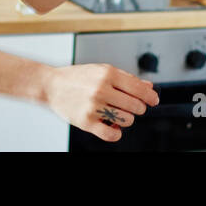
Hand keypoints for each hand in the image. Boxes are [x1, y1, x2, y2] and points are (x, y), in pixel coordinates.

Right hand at [44, 64, 158, 142]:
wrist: (52, 85)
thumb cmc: (78, 77)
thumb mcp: (102, 70)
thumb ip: (126, 78)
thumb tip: (149, 86)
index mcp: (107, 74)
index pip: (139, 88)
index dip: (150, 96)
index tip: (154, 100)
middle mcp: (101, 89)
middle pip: (135, 106)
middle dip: (138, 108)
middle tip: (131, 107)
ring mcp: (94, 107)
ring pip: (127, 120)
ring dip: (126, 119)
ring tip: (117, 114)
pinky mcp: (86, 122)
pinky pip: (112, 135)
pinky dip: (116, 133)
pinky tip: (113, 127)